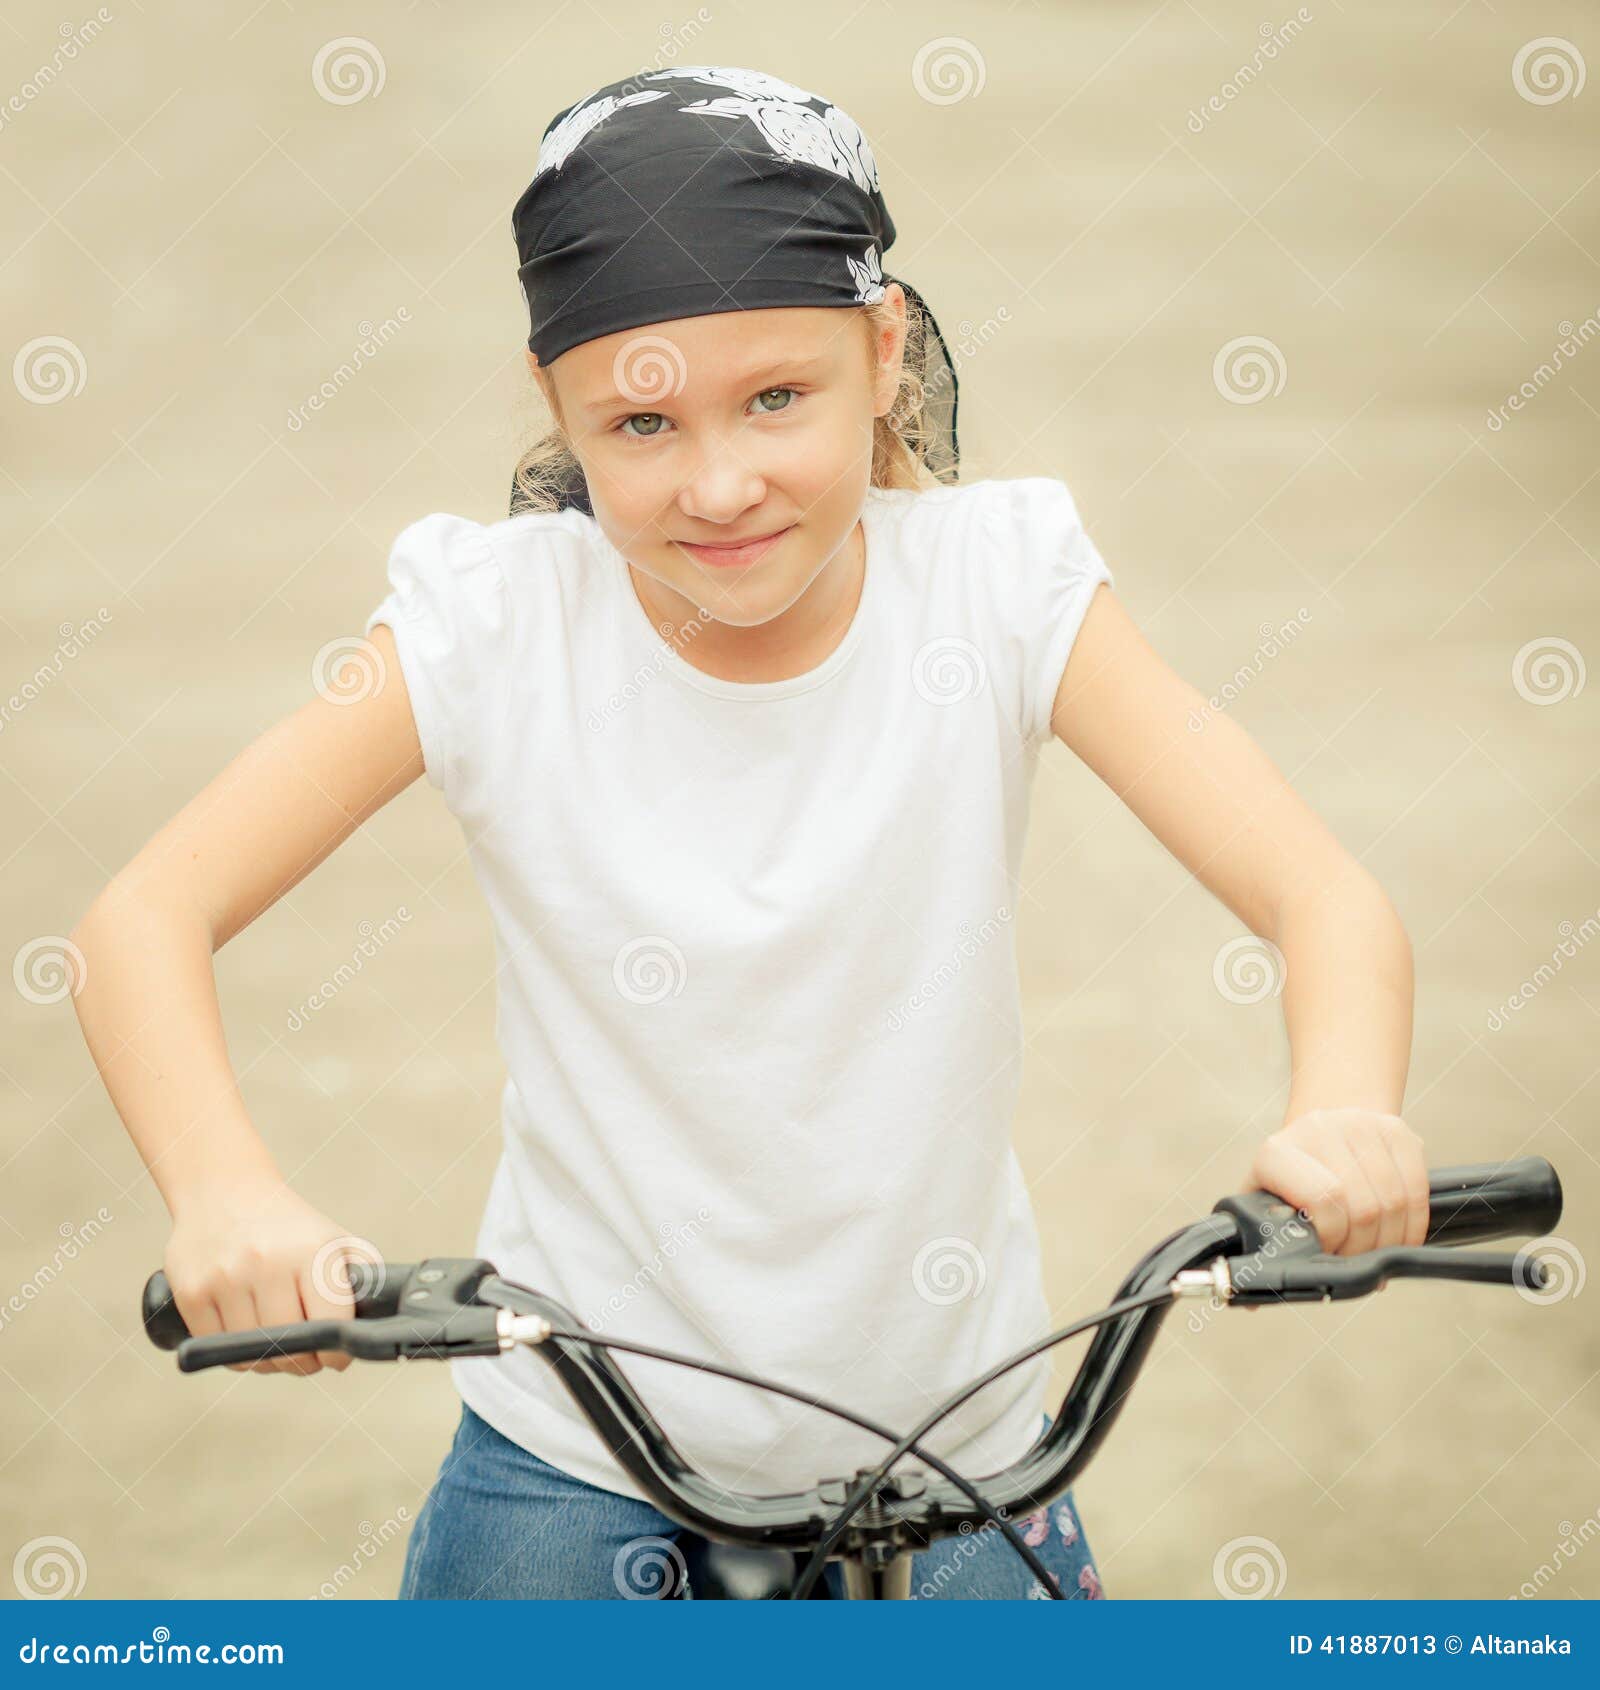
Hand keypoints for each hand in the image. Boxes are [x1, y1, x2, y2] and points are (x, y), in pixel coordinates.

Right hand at [164, 1177, 364, 1374]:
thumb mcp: (335, 1239)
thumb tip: (384, 1319)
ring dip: (269, 1362)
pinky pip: (218, 1349)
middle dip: (303, 1363)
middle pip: (290, 1348)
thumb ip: (364, 1277)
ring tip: (277, 1344)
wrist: (224, 1191)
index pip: (331, 1323)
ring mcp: (226, 1278)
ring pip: (253, 1354)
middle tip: (308, 1358)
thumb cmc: (288, 1225)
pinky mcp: (192, 1292)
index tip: (336, 1358)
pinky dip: (236, 1354)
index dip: (337, 1353)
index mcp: (311, 1251)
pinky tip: (247, 1337)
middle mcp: (268, 1263)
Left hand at [1245, 1107, 1428, 1256]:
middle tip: (1355, 1258)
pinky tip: (1399, 1234)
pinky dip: (1415, 1223)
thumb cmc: (1289, 1185)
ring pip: (1395, 1201)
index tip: (1328, 1251)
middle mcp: (1317, 1129)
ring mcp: (1359, 1123)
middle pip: (1364, 1208)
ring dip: (1392, 1240)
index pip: (1322, 1200)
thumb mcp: (1266, 1208)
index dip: (1333, 1237)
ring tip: (1375, 1249)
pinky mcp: (1395, 1128)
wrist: (1317, 1138)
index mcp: (1277, 1153)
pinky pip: (1418, 1186)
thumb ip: (1271, 1238)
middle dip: (1365, 1249)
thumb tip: (1273, 1281)